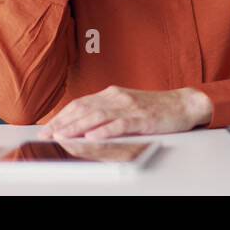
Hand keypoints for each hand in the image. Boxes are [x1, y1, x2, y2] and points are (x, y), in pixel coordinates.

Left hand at [37, 86, 212, 140]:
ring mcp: (130, 107)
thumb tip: (81, 125)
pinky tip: (93, 135)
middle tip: (46, 134)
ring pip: (98, 116)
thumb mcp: (126, 105)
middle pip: (84, 109)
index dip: (62, 115)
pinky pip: (120, 124)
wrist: (183, 104)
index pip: (80, 104)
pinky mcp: (142, 118)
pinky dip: (105, 130)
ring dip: (77, 127)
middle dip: (63, 123)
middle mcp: (118, 97)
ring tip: (62, 136)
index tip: (47, 127)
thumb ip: (106, 112)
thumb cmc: (154, 108)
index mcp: (112, 93)